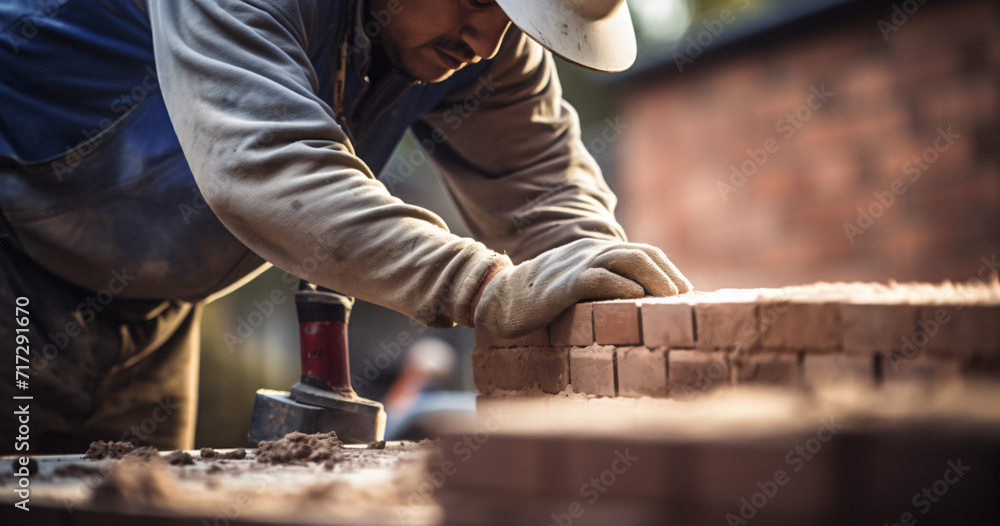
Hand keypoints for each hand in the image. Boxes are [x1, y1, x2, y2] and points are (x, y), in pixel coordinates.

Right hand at [474, 239, 691, 337]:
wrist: (499, 297)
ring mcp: (577, 265)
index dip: (666, 269)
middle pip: (640, 254)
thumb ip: (601, 285)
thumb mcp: (576, 284)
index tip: (684, 291)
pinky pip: (598, 279)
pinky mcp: (563, 284)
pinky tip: (636, 299)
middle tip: (684, 298)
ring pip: (626, 261)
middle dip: (667, 275)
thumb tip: (637, 303)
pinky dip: (621, 287)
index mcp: (595, 251)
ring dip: (654, 279)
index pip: (642, 252)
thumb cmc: (540, 298)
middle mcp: (590, 252)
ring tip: (670, 298)